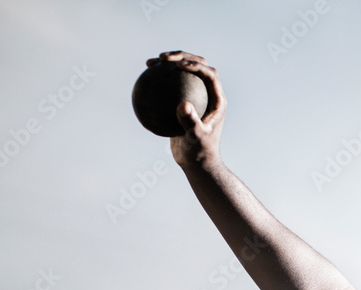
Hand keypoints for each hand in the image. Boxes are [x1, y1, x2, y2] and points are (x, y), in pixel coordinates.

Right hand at [146, 51, 225, 169]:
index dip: (196, 64)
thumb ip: (191, 121)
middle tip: (162, 58)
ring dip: (168, 65)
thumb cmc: (199, 152)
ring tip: (150, 63)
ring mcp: (196, 98)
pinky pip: (170, 88)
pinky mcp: (183, 103)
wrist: (196, 162)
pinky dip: (158, 82)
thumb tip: (183, 105)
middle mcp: (209, 95)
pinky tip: (143, 81)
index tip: (178, 64)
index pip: (209, 74)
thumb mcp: (195, 138)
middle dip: (181, 56)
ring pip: (183, 75)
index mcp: (217, 100)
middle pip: (197, 67)